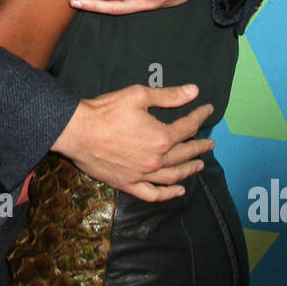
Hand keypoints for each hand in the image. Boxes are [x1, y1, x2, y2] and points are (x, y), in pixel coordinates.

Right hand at [52, 83, 214, 201]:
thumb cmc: (105, 111)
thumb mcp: (139, 96)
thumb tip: (193, 91)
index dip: (200, 117)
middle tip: (209, 143)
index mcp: (161, 137)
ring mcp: (142, 175)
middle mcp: (156, 160)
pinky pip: (152, 194)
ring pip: (173, 176)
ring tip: (199, 165)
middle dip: (200, 146)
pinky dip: (167, 194)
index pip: (188, 127)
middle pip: (184, 154)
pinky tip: (178, 191)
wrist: (76, 131)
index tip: (208, 110)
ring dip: (189, 170)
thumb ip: (168, 96)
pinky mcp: (128, 184)